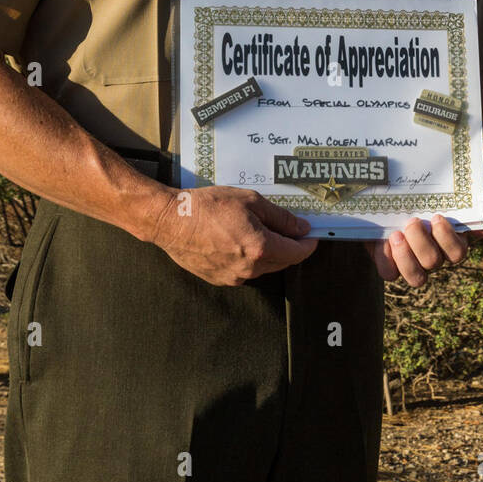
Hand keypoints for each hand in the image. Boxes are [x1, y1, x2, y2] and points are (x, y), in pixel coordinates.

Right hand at [149, 185, 317, 285]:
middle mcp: (249, 269)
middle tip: (289, 229)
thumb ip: (280, 217)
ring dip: (269, 253)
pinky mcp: (220, 280)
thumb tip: (302, 228)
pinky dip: (250, 259)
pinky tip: (240, 241)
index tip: (312, 235)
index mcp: (260, 248)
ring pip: (264, 267)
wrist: (171, 221)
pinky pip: (245, 271)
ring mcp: (233, 278)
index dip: (308, 244)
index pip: (297, 253)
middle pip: (282, 261)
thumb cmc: (208, 206)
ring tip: (260, 230)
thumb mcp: (250, 201)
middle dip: (290, 247)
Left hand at [366, 214, 482, 287]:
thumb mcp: (445, 204)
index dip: (448, 239)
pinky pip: (389, 274)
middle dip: (423, 242)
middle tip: (413, 221)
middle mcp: (433, 259)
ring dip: (406, 256)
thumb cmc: (422, 204)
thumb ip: (472, 215)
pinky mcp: (389, 265)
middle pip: (433, 262)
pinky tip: (383, 241)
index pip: (457, 253)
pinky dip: (386, 259)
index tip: (437, 218)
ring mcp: (411, 265)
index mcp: (449, 244)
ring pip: (416, 277)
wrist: (386, 205)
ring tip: (396, 234)